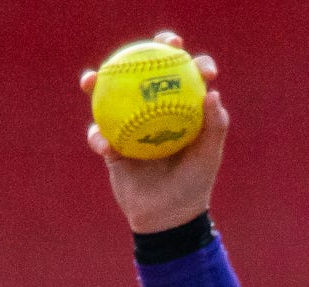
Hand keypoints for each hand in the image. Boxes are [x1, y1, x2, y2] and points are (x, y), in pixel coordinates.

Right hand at [81, 32, 227, 234]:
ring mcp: (129, 124)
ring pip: (109, 96)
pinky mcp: (112, 145)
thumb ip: (215, 126)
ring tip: (92, 79)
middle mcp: (153, 110)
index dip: (186, 59)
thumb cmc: (194, 185)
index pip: (184, 76)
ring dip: (97, 83)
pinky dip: (98, 137)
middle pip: (144, 74)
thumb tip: (212, 92)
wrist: (168, 217)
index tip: (187, 54)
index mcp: (180, 109)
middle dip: (143, 53)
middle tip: (146, 47)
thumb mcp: (208, 157)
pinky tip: (102, 142)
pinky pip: (99, 135)